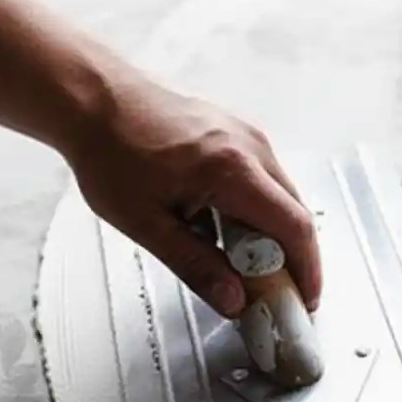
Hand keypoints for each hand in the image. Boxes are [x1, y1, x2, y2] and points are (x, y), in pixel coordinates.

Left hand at [66, 77, 320, 317]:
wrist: (93, 101)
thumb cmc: (110, 151)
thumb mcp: (146, 223)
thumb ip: (195, 265)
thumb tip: (233, 300)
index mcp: (232, 169)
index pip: (294, 227)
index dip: (307, 268)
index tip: (306, 298)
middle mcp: (251, 147)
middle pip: (296, 212)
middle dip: (293, 257)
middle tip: (276, 291)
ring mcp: (249, 135)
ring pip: (283, 196)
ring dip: (274, 233)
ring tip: (245, 261)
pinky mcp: (241, 133)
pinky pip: (267, 178)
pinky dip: (261, 209)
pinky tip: (229, 226)